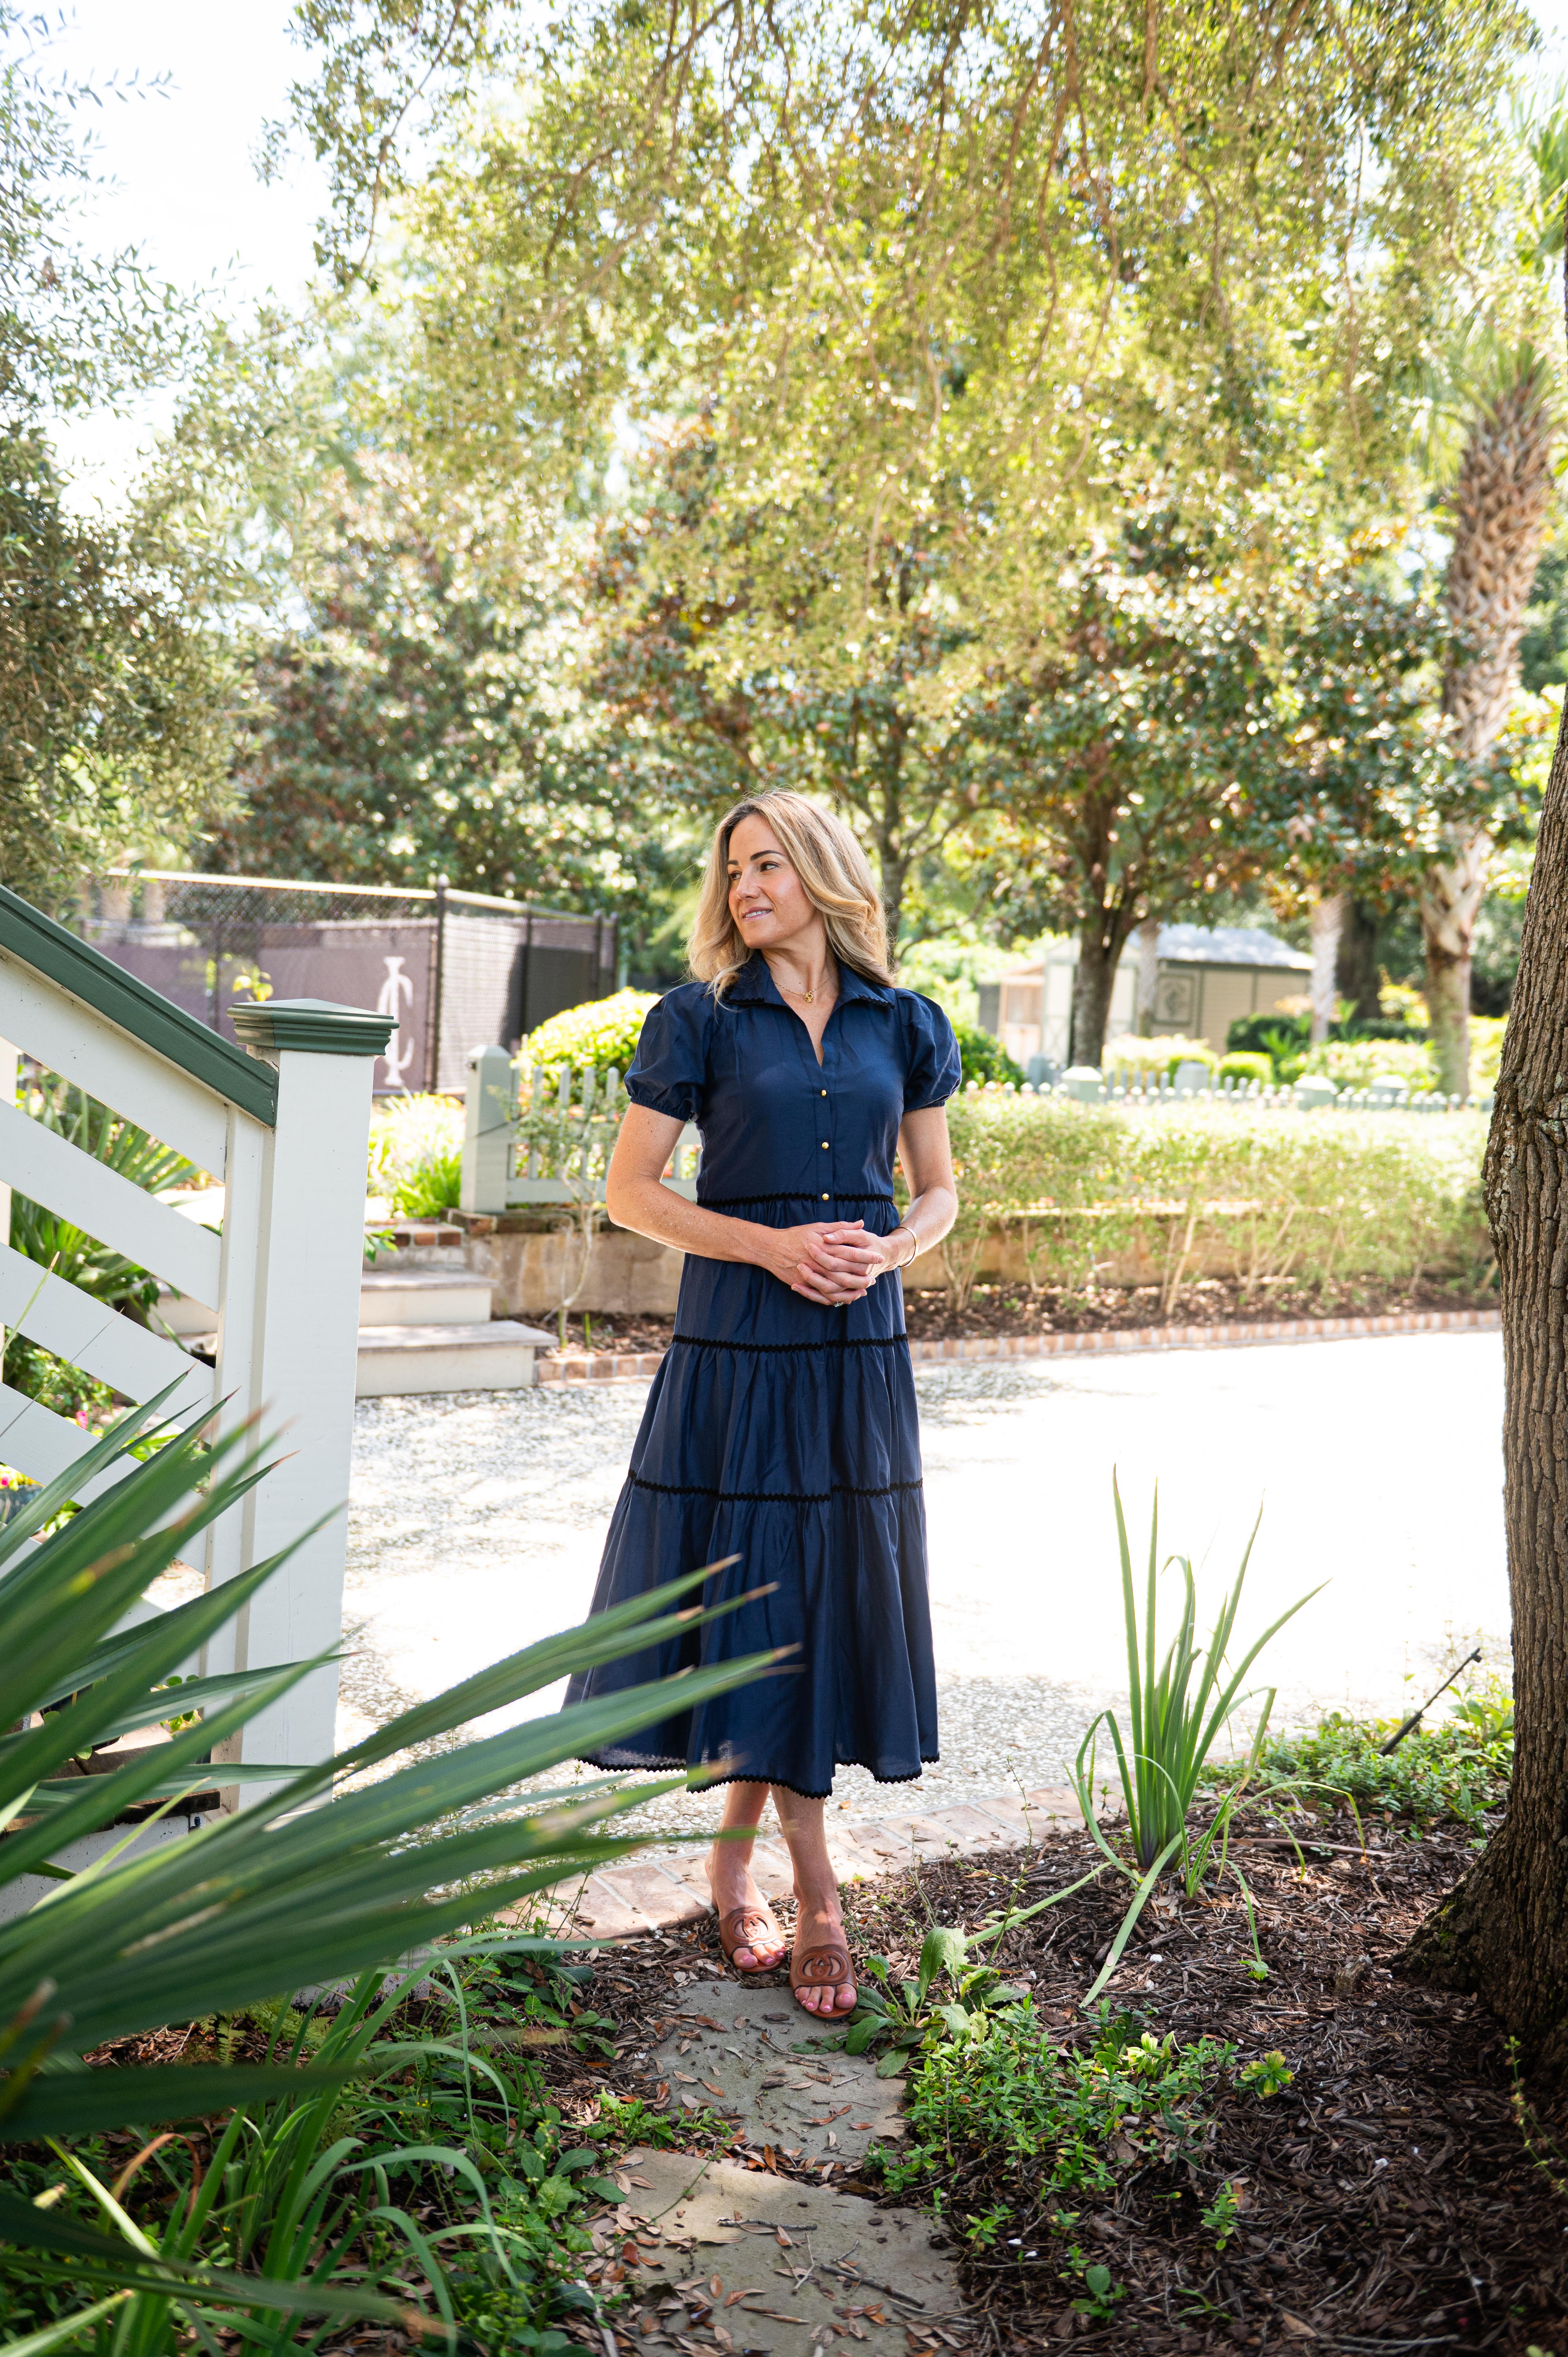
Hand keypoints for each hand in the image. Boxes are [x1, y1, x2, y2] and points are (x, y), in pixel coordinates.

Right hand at [765, 1223, 910, 1303]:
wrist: (771, 1248)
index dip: (866, 1256)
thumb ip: (841, 1226)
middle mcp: (818, 1262)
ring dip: (851, 1290)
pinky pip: (822, 1296)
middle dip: (862, 1276)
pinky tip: (846, 1298)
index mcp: (824, 1246)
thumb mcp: (818, 1227)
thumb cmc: (796, 1235)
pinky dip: (836, 1298)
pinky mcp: (804, 1284)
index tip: (878, 1257)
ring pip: (836, 1288)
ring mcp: (810, 1275)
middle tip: (874, 1278)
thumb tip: (861, 1223)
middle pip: (846, 1273)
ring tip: (863, 1289)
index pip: (850, 1252)